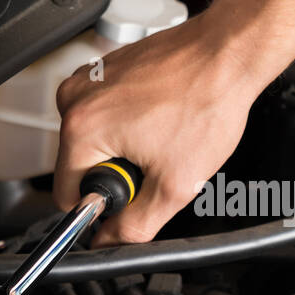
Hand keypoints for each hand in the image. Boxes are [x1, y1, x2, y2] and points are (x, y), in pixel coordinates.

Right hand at [52, 12, 260, 245]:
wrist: (228, 53)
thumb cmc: (207, 101)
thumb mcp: (175, 185)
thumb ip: (135, 225)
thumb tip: (109, 242)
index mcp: (80, 128)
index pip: (66, 194)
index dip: (102, 206)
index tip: (134, 194)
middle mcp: (74, 98)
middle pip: (81, 166)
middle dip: (118, 174)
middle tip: (158, 160)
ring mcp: (89, 79)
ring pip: (94, 141)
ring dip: (125, 148)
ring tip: (163, 135)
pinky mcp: (105, 69)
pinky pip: (106, 115)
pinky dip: (130, 124)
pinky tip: (161, 117)